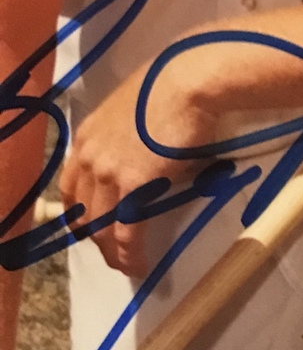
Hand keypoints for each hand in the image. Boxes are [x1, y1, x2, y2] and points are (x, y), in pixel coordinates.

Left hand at [59, 64, 210, 277]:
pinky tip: (138, 265)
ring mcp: (108, 173)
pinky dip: (130, 253)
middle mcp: (89, 157)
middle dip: (94, 238)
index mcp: (86, 138)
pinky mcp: (133, 186)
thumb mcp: (132, 112)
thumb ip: (127, 138)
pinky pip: (126, 231)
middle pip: (82, 211)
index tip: (88, 228)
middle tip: (110, 255)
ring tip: (126, 266)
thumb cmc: (169, 89)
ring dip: (112, 252)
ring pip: (101, 227)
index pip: (69, 186)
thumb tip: (145, 155)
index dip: (77, 213)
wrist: (184, 83)